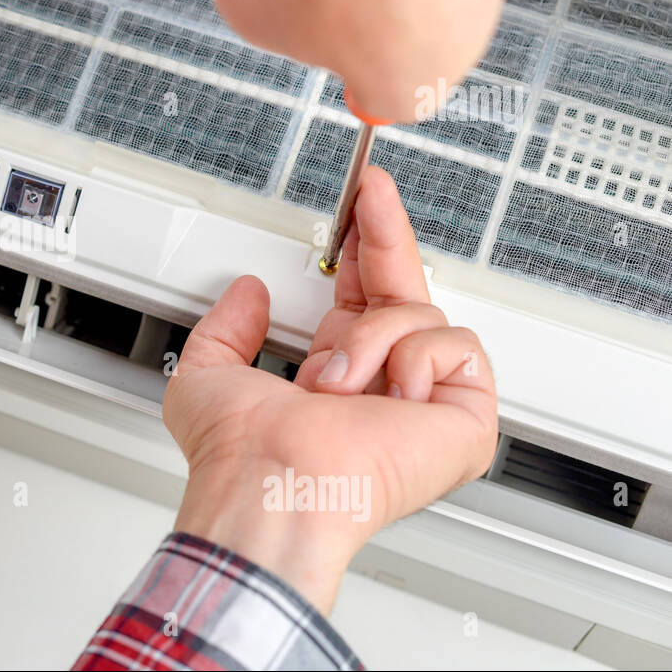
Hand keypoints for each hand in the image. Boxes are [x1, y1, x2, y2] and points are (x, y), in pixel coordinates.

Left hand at [164, 168, 497, 613]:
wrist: (273, 484)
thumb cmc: (239, 454)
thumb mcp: (205, 374)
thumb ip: (224, 327)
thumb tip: (247, 292)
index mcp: (334, 375)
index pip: (361, 297)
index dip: (361, 248)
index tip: (356, 205)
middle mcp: (379, 385)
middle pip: (402, 288)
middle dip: (386, 232)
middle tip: (371, 186)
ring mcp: (424, 402)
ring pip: (418, 311)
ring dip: (369, 338)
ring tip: (337, 384)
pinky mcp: (465, 419)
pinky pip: (456, 346)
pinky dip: (413, 360)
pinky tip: (387, 398)